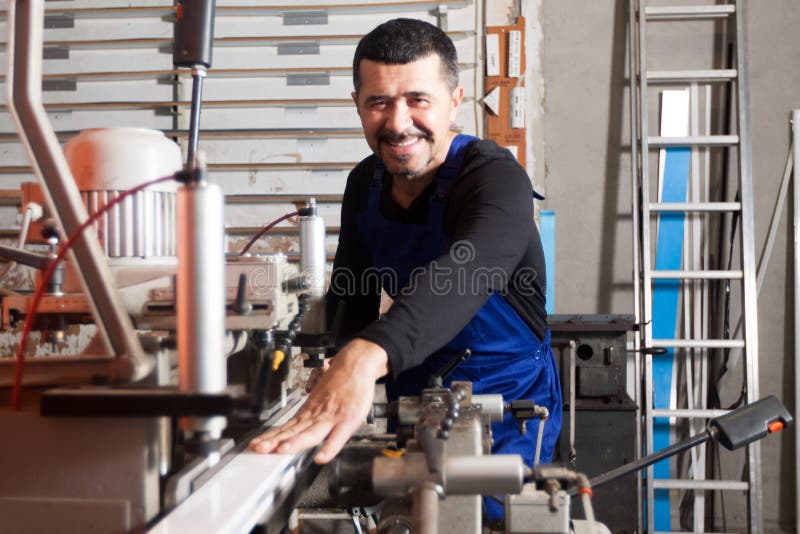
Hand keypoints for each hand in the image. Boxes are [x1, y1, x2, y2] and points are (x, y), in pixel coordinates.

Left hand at [249, 338, 388, 463]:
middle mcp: (317, 415)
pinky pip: (337, 438)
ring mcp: (331, 417)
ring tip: (281, 450)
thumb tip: (304, 400)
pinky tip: (321, 457)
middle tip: (260, 448)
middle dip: (276, 441)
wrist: (356, 364)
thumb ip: (312, 402)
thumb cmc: (341, 379)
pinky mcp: (347, 420)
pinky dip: (329, 448)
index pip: (286, 427)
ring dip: (295, 442)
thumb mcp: (321, 391)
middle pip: (294, 431)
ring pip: (311, 434)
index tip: (256, 444)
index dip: (271, 437)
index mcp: (309, 411)